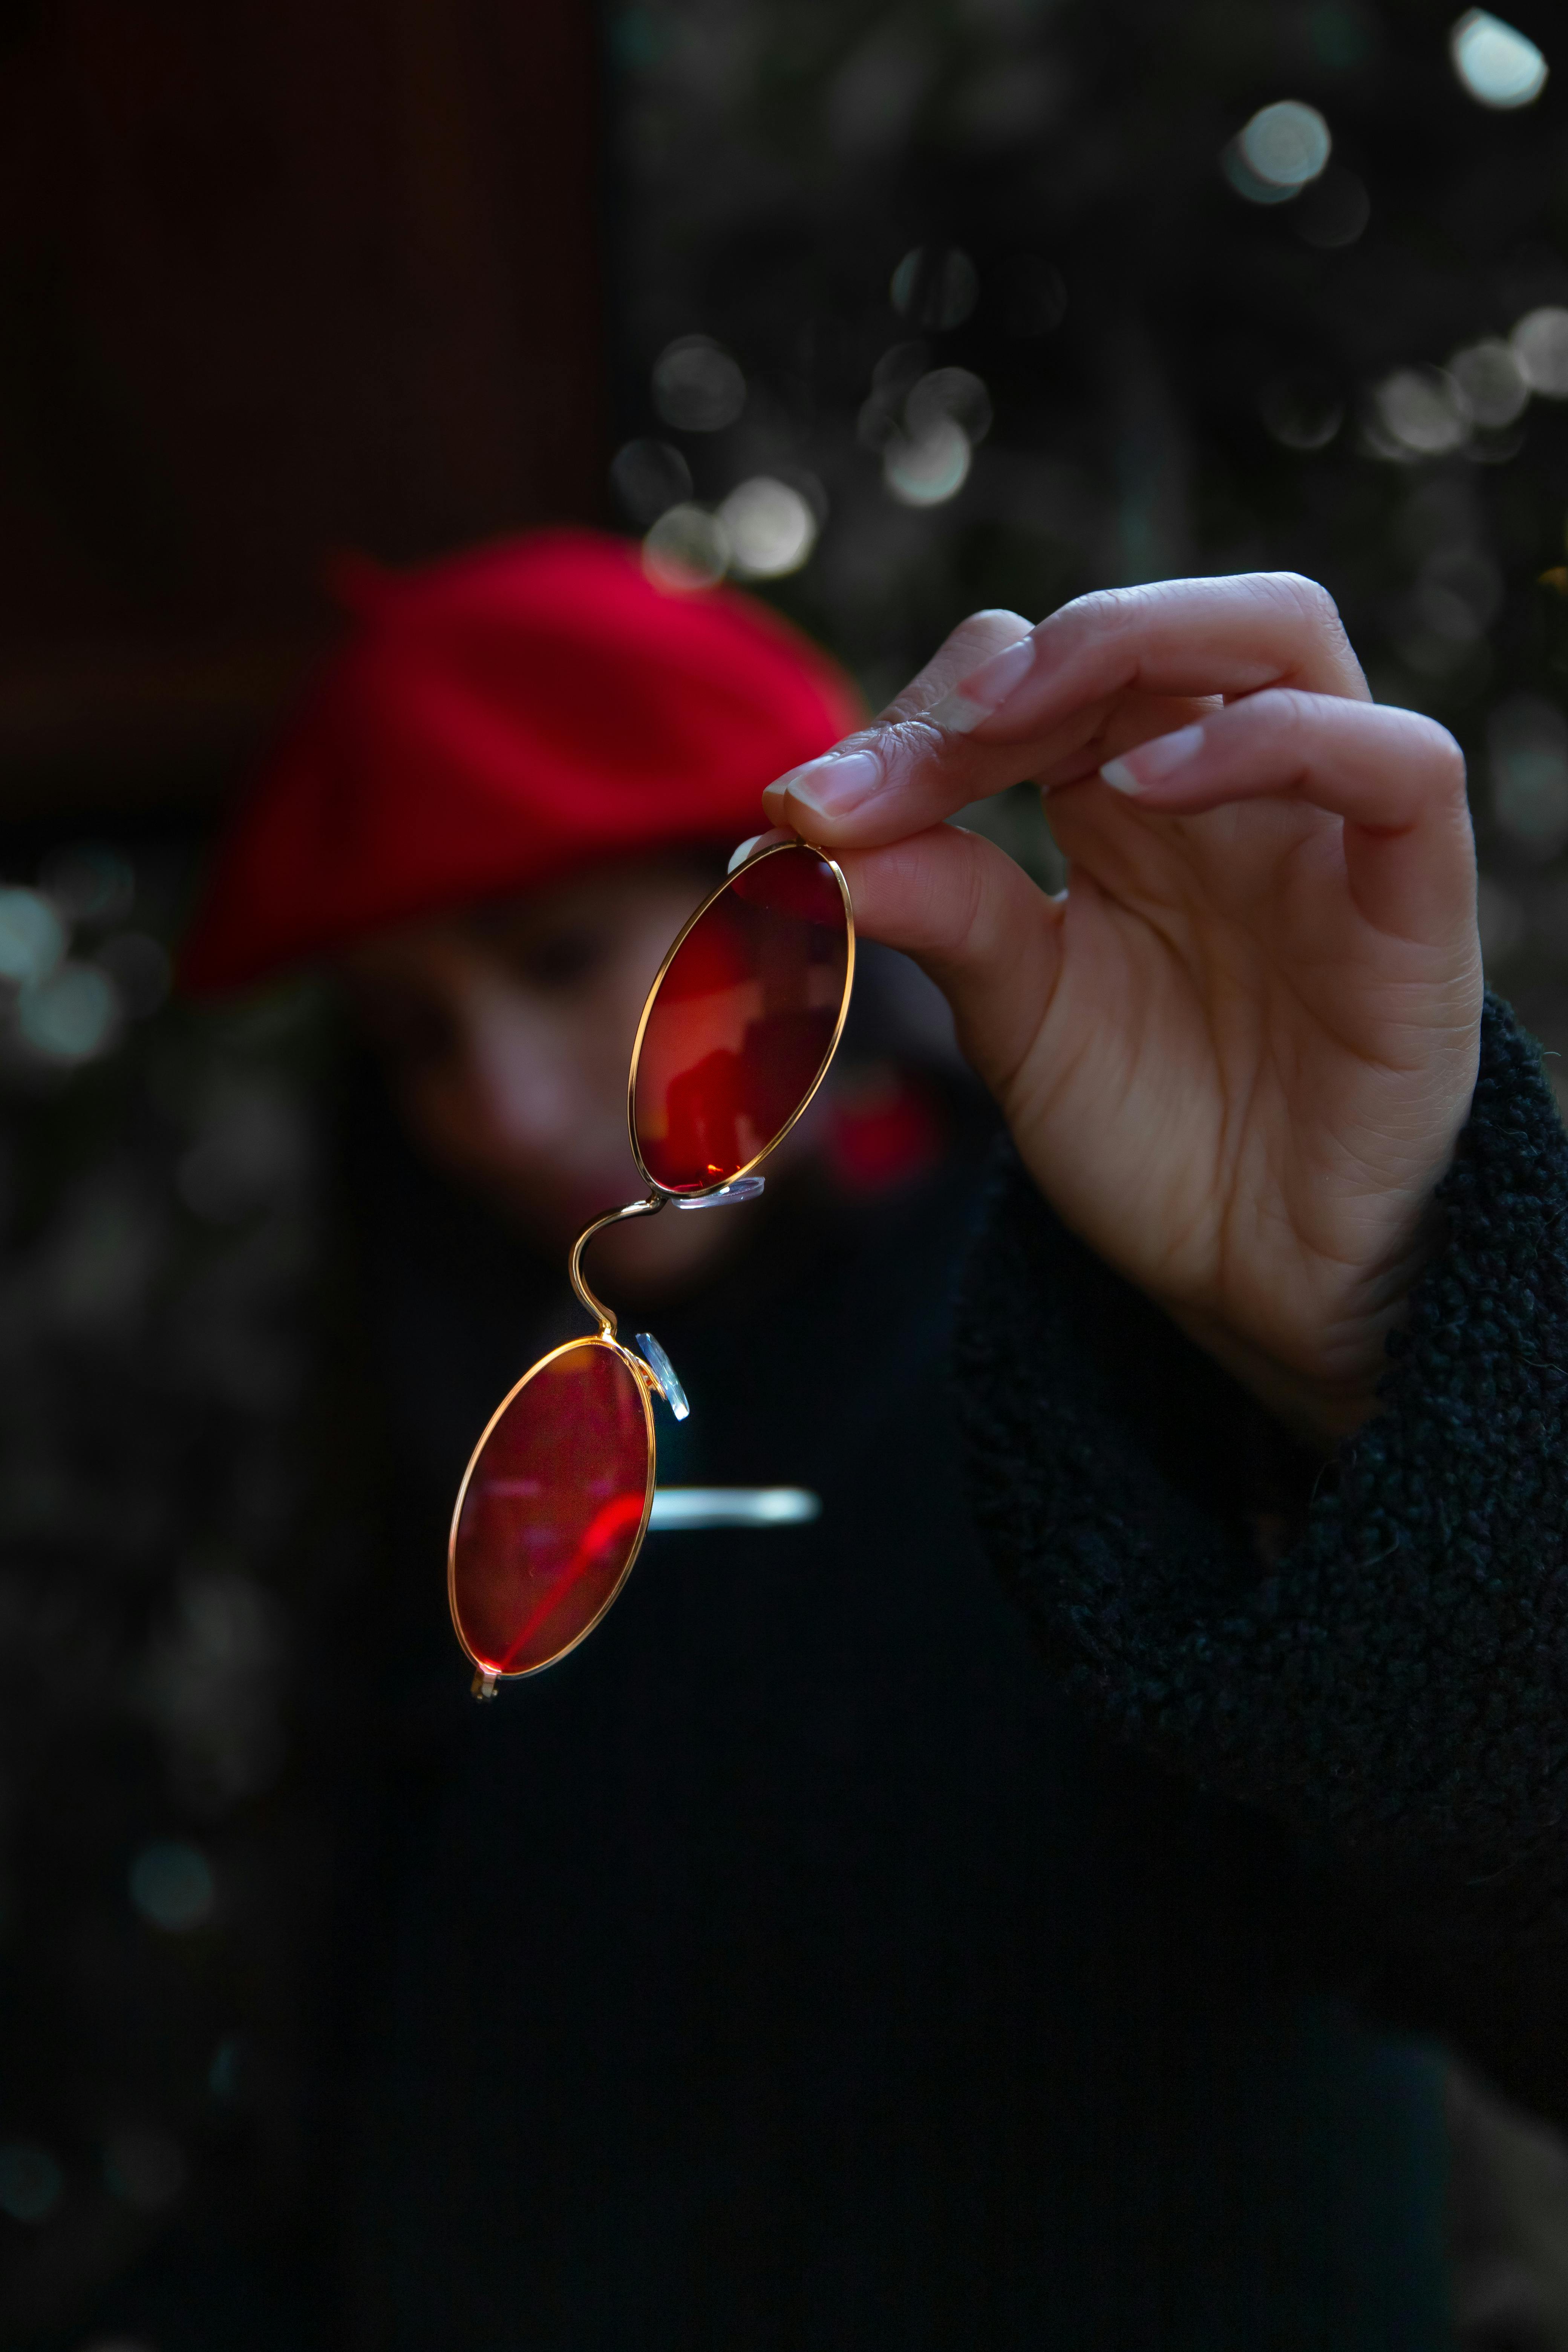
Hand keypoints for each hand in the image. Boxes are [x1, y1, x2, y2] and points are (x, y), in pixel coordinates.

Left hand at [756, 574, 1482, 1444]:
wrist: (1251, 1278)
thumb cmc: (1149, 1134)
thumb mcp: (1015, 1015)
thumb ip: (940, 908)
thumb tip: (800, 833)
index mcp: (1130, 800)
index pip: (1035, 675)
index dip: (921, 715)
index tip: (808, 810)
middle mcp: (1231, 787)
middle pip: (1151, 629)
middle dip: (1015, 664)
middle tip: (905, 753)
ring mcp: (1328, 830)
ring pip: (1285, 633)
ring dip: (1135, 646)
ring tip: (1003, 729)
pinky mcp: (1415, 901)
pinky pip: (1397, 765)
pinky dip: (1273, 744)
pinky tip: (1146, 788)